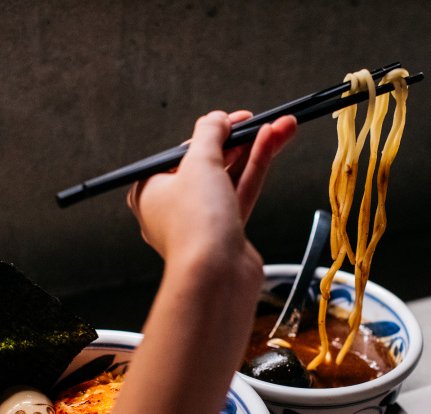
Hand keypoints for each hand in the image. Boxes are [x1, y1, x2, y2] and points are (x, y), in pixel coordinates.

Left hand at [127, 110, 296, 262]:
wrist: (217, 276)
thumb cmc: (195, 227)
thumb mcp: (198, 162)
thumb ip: (209, 133)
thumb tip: (216, 120)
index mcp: (150, 191)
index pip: (184, 152)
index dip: (213, 132)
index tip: (235, 119)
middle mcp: (174, 208)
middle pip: (211, 163)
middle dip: (241, 140)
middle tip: (262, 122)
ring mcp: (202, 222)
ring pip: (230, 177)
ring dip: (255, 151)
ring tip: (280, 128)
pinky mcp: (226, 233)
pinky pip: (241, 194)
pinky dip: (256, 170)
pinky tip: (272, 147)